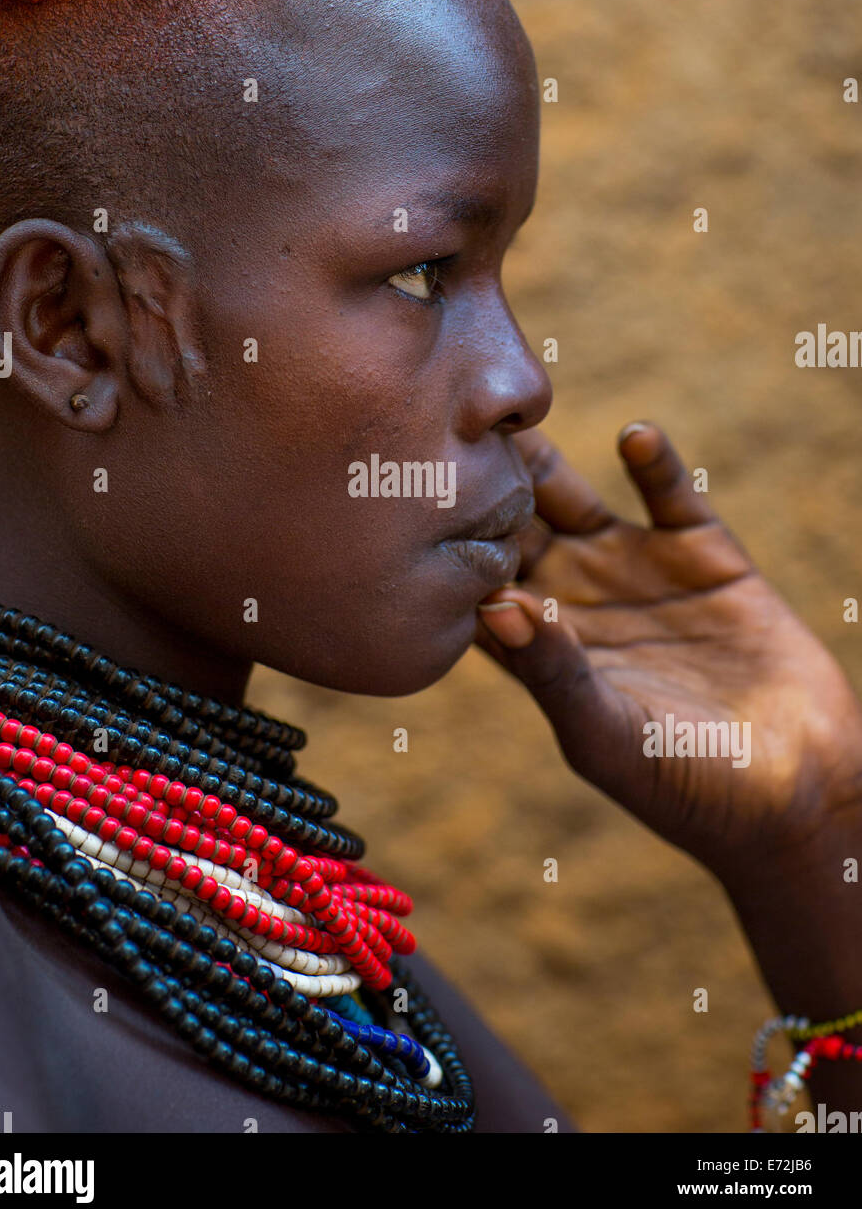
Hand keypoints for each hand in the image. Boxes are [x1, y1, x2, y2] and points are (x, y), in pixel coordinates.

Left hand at [475, 422, 861, 884]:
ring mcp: (635, 570)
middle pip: (511, 527)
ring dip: (547, 461)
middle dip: (480, 487)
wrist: (797, 792)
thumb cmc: (684, 785)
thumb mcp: (606, 734)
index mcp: (539, 647)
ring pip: (573, 498)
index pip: (473, 583)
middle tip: (447, 431)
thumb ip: (551, 671)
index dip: (443, 546)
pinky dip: (653, 462)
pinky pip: (668, 494)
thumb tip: (494, 604)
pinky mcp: (702, 554)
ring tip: (520, 417)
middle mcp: (576, 599)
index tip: (412, 497)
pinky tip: (635, 436)